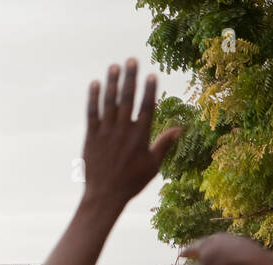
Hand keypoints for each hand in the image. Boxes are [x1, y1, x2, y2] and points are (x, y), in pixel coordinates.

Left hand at [82, 60, 181, 211]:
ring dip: (112, 83)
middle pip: (128, 99)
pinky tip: (95, 84)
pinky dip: (93, 98)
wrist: (104, 196)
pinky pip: (92, 113)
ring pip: (109, 103)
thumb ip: (164, 144)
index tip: (151, 74)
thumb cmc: (131, 182)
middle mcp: (123, 131)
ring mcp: (106, 133)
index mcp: (140, 136)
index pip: (147, 107)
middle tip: (132, 60)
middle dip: (130, 78)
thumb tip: (181, 128)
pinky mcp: (91, 137)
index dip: (149, 90)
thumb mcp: (152, 165)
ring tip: (114, 66)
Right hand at [168, 233, 272, 264]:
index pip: (189, 249)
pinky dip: (225, 251)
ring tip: (210, 254)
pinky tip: (228, 256)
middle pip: (203, 243)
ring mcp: (229, 238)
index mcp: (203, 245)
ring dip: (212, 249)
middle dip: (197, 249)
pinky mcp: (242, 241)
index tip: (180, 256)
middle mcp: (215, 238)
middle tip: (194, 253)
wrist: (253, 260)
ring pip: (217, 243)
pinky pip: (230, 246)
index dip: (184, 254)